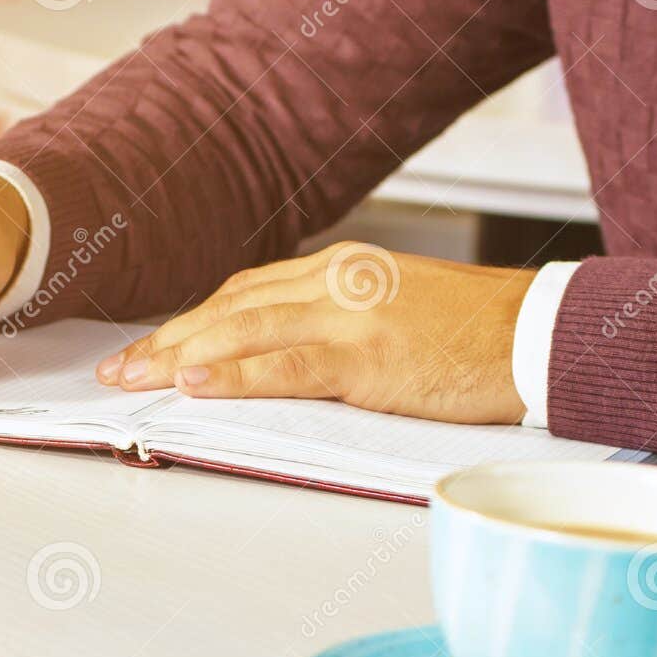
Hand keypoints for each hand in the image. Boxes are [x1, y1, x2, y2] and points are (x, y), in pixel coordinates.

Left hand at [95, 243, 534, 423]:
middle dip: (166, 340)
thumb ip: (343, 318)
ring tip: (132, 381)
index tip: (151, 346)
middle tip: (117, 370)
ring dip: (178, 358)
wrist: (539, 334)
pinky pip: (285, 366)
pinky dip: (233, 376)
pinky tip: (193, 386)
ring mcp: (351, 317)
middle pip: (230, 308)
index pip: (246, 292)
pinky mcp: (369, 357)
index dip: (190, 320)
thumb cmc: (476, 332)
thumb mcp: (399, 307)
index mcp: (343, 269)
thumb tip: (289, 350)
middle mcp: (337, 283)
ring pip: (243, 332)